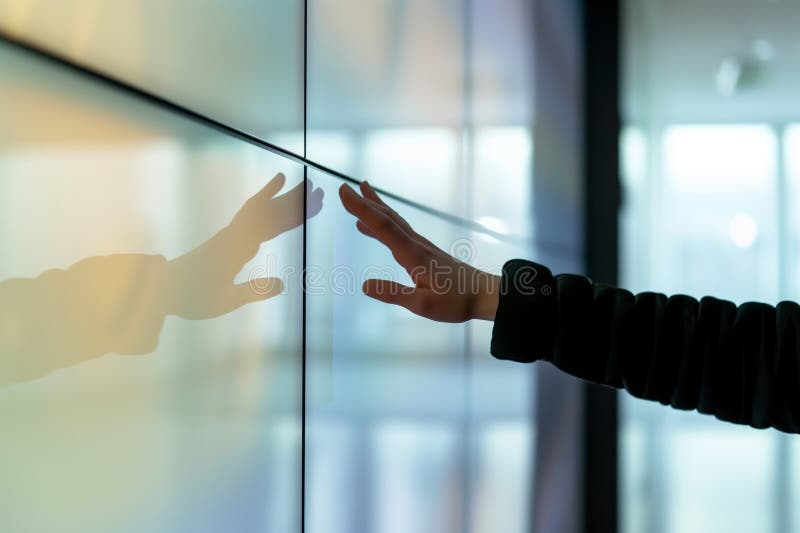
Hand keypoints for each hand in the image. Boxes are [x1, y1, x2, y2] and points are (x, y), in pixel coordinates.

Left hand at [167, 173, 323, 318]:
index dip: (293, 214)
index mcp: (237, 247)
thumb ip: (254, 291)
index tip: (313, 203)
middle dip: (292, 201)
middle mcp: (235, 235)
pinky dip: (263, 205)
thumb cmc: (193, 296)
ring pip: (260, 211)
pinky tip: (271, 204)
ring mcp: (231, 234)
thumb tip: (283, 283)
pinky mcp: (228, 238)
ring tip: (302, 191)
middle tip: (316, 190)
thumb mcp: (226, 300)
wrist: (164, 287)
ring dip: (281, 201)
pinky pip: (250, 217)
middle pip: (268, 211)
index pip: (270, 224)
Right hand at [339, 181, 498, 321]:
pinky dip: (384, 223)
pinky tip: (375, 229)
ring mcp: (421, 246)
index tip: (344, 192)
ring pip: (394, 221)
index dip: (361, 208)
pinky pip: (399, 230)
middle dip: (365, 202)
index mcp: (413, 254)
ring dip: (375, 208)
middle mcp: (416, 244)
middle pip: (387, 217)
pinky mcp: (424, 251)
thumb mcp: (422, 305)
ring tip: (360, 196)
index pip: (382, 226)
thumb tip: (364, 285)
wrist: (484, 294)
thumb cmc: (456, 301)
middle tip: (345, 188)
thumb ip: (393, 294)